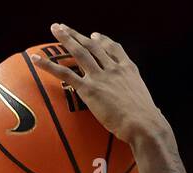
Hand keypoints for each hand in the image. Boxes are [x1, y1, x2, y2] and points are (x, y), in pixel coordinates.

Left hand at [31, 23, 169, 147]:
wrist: (144, 125)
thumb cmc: (149, 123)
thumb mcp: (150, 107)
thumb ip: (148, 106)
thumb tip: (156, 113)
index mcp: (129, 71)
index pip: (115, 49)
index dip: (103, 41)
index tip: (95, 36)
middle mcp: (114, 69)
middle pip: (94, 46)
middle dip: (78, 35)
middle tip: (65, 28)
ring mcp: (101, 77)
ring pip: (80, 52)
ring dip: (66, 38)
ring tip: (55, 29)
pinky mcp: (90, 89)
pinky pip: (65, 73)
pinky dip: (48, 65)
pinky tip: (36, 59)